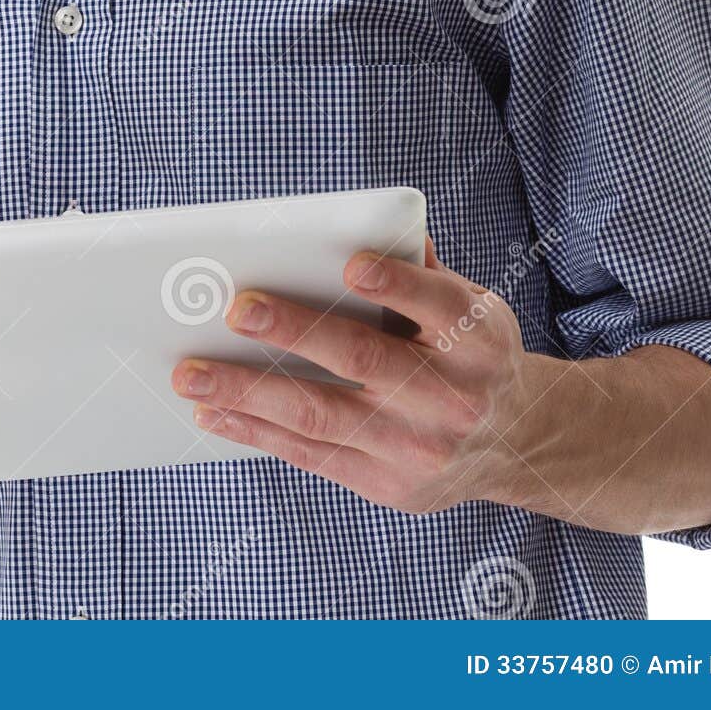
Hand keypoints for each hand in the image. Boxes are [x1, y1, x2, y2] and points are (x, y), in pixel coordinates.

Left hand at [170, 233, 539, 514]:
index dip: (396, 284)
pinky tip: (213, 410)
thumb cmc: (472, 353)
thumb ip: (420, 270)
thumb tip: (369, 225)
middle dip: (294, 332)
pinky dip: (254, 431)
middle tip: (235, 309)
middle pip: (364, 359)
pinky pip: (309, 455)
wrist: (520, 444)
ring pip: (320, 415)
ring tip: (190, 373)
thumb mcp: (471, 304)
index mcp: (475, 338)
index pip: (437, 304)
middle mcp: (451, 395)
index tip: (350, 265)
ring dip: (247, 391)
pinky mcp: (387, 484)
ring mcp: (416, 447)